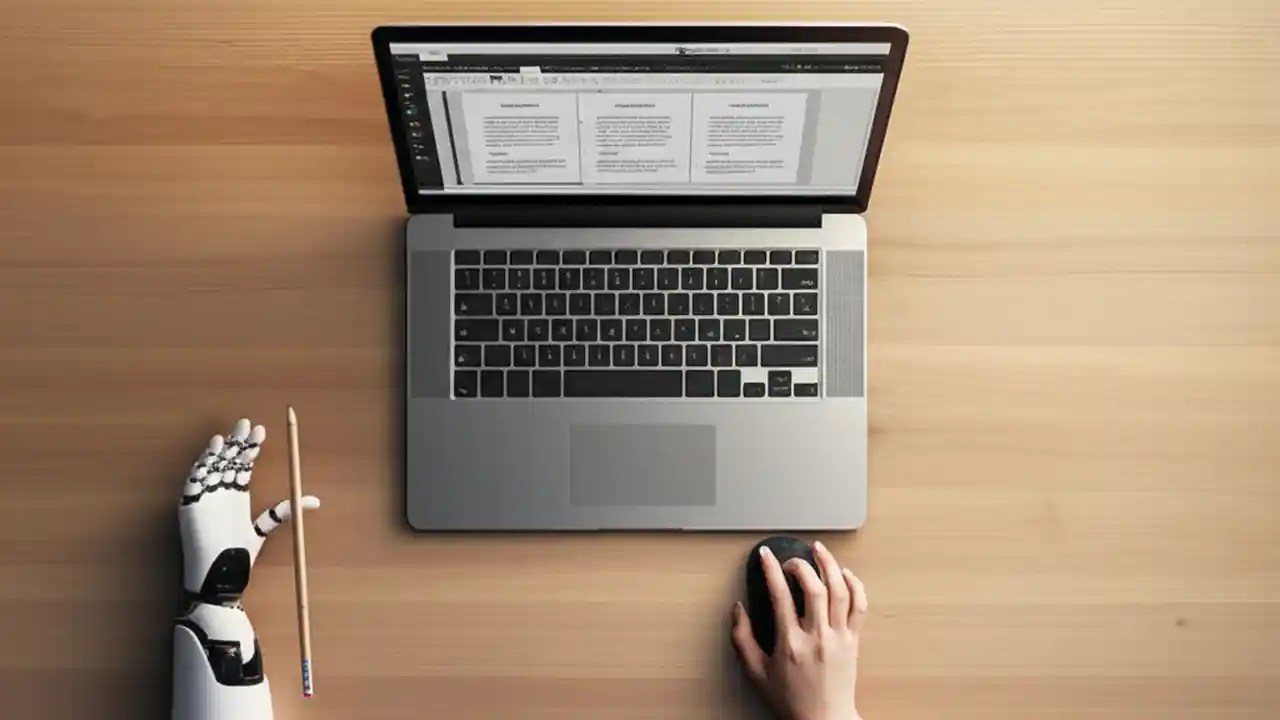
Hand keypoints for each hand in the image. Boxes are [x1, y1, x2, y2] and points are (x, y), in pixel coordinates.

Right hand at [179, 418, 319, 600]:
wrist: (222, 575)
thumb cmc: (241, 554)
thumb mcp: (265, 527)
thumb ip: (285, 511)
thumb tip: (315, 500)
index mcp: (238, 495)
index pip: (244, 464)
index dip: (251, 447)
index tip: (262, 431)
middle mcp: (221, 493)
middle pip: (228, 460)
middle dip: (236, 442)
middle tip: (246, 423)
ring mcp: (206, 497)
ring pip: (210, 466)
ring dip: (218, 450)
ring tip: (227, 435)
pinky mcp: (190, 505)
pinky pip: (194, 480)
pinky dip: (201, 465)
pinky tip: (210, 452)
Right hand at [731, 541, 868, 719]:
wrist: (825, 719)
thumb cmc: (791, 700)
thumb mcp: (755, 672)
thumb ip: (741, 639)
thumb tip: (738, 610)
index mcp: (790, 642)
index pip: (780, 595)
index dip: (771, 569)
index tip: (765, 556)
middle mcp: (817, 636)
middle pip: (813, 587)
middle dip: (801, 564)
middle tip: (791, 560)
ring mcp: (839, 637)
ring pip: (839, 591)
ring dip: (830, 565)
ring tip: (820, 551)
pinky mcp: (854, 640)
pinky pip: (859, 606)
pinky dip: (855, 585)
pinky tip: (845, 574)